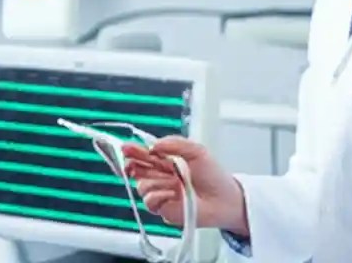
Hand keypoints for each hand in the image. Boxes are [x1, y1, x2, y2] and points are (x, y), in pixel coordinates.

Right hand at [122, 136, 247, 235]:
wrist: (225, 200)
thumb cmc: (214, 176)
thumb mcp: (196, 151)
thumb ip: (175, 143)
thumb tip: (154, 145)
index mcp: (166, 162)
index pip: (144, 155)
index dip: (133, 151)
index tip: (126, 148)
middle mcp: (161, 177)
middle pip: (136, 169)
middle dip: (133, 163)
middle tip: (133, 160)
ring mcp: (161, 194)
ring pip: (141, 186)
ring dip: (155, 181)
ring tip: (173, 181)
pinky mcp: (164, 209)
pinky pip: (150, 201)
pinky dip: (159, 195)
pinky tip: (172, 193)